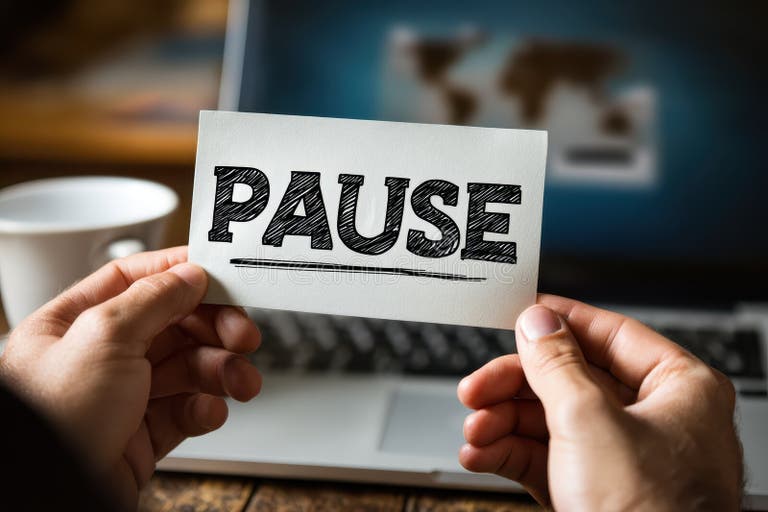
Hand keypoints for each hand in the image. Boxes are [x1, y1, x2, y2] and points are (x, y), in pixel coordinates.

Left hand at [0, 247, 261, 509]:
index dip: (182, 275)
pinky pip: (188, 410)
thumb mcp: (103, 337)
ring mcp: (124, 396)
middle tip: (243, 335)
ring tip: (239, 382)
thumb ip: (153, 298)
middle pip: (174, 324)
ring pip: (189, 368)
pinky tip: (209, 411)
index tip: (223, 276)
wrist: (49, 500)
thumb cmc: (51, 423)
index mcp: (75, 323)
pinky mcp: (143, 434)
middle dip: (215, 328)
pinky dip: (206, 408)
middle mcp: (100, 356)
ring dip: (222, 371)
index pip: (136, 280)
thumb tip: (190, 275)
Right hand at [458, 295, 741, 510]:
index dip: (560, 322)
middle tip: (476, 388)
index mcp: (678, 388)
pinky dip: (509, 453)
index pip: (610, 334)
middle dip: (513, 387)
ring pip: (549, 419)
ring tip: (474, 431)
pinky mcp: (593, 489)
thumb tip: (537, 322)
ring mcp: (621, 456)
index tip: (520, 313)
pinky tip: (480, 453)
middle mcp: (652, 418)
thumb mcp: (589, 421)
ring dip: (502, 423)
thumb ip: (556, 364)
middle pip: (567, 379)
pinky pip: (545, 456)